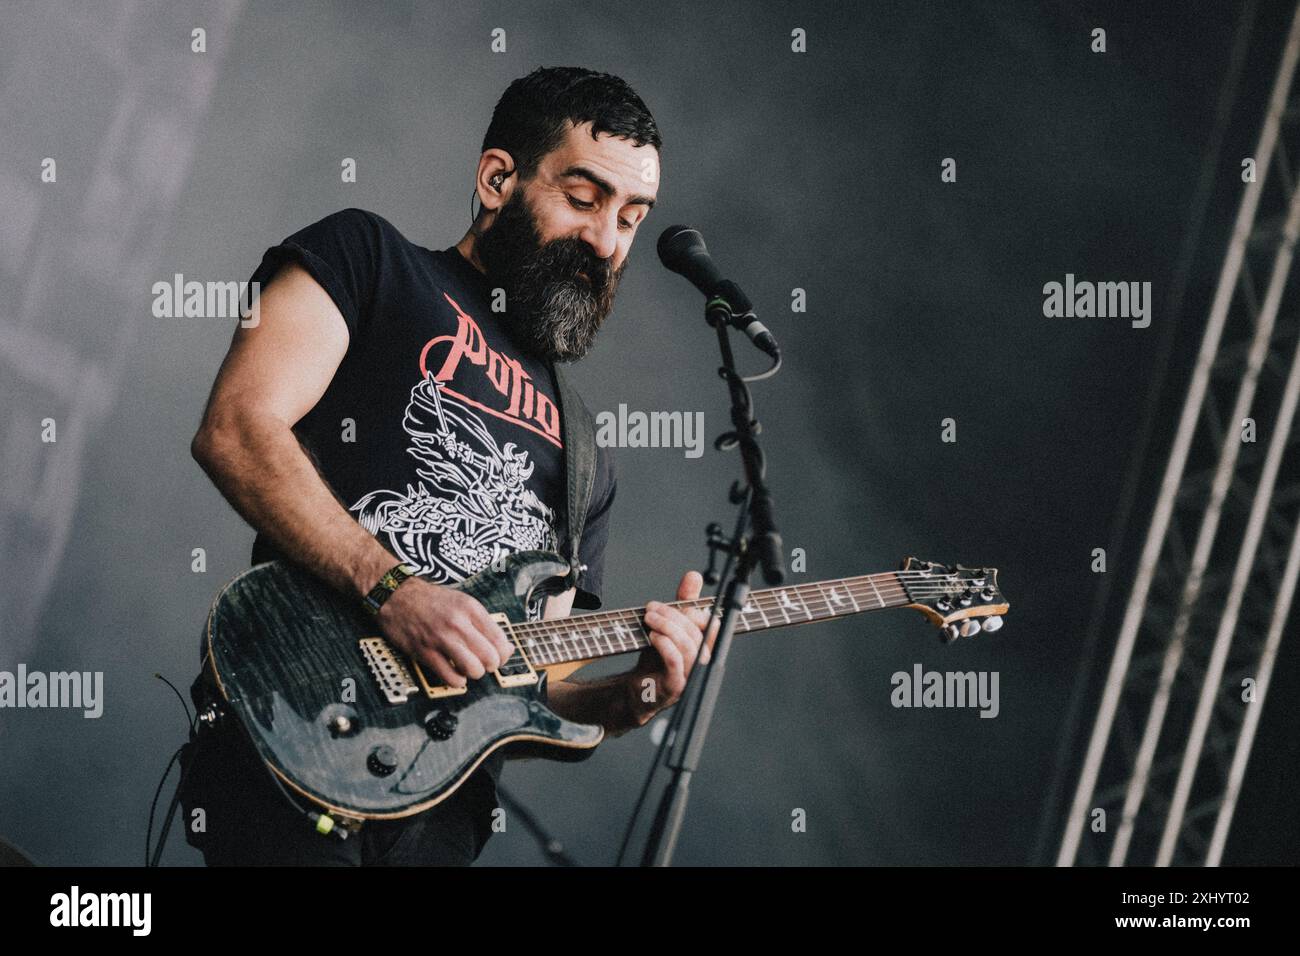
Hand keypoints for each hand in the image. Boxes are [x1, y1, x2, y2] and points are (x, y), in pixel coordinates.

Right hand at [376, 576, 513, 687]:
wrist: (397, 596)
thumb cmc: (431, 601)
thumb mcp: (463, 602)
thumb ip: (484, 624)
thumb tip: (506, 648)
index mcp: (471, 609)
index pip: (500, 640)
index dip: (503, 655)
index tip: (498, 657)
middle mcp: (458, 623)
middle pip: (490, 657)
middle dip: (490, 666)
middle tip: (483, 664)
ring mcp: (441, 638)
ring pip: (473, 669)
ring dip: (474, 674)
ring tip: (468, 668)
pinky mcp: (425, 652)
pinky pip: (451, 678)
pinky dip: (457, 681)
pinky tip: (454, 673)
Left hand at [623, 570, 719, 727]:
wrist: (635, 691)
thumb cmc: (654, 660)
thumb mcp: (668, 627)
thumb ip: (683, 602)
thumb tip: (694, 575)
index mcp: (703, 647)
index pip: (713, 625)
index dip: (696, 612)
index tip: (677, 603)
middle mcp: (701, 662)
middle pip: (698, 632)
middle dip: (674, 615)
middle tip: (652, 608)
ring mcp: (690, 676)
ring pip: (689, 646)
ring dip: (668, 627)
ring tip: (649, 619)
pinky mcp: (675, 687)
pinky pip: (676, 661)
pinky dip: (665, 644)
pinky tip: (653, 636)